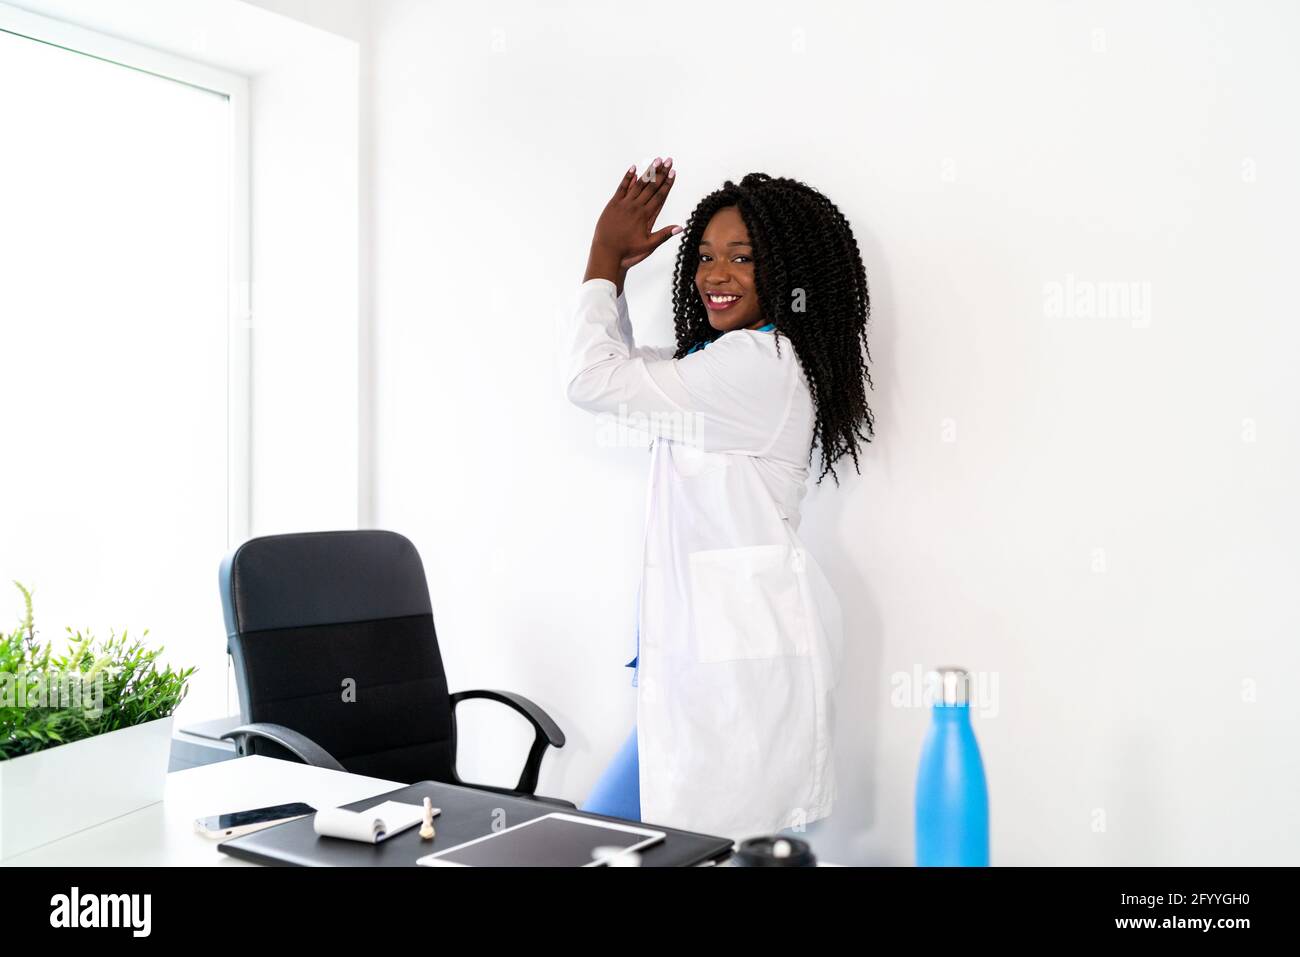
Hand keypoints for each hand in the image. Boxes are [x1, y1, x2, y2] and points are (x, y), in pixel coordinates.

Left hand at [584, 157, 680, 292]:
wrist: (607, 252)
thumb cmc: (628, 251)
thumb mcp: (649, 245)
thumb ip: (664, 234)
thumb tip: (680, 227)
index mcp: (645, 216)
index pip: (659, 196)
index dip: (667, 183)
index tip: (673, 172)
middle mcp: (636, 207)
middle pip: (651, 186)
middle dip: (661, 173)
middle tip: (668, 161)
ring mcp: (624, 204)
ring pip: (638, 184)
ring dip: (648, 172)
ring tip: (656, 161)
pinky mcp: (613, 204)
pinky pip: (622, 187)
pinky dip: (628, 178)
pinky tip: (634, 169)